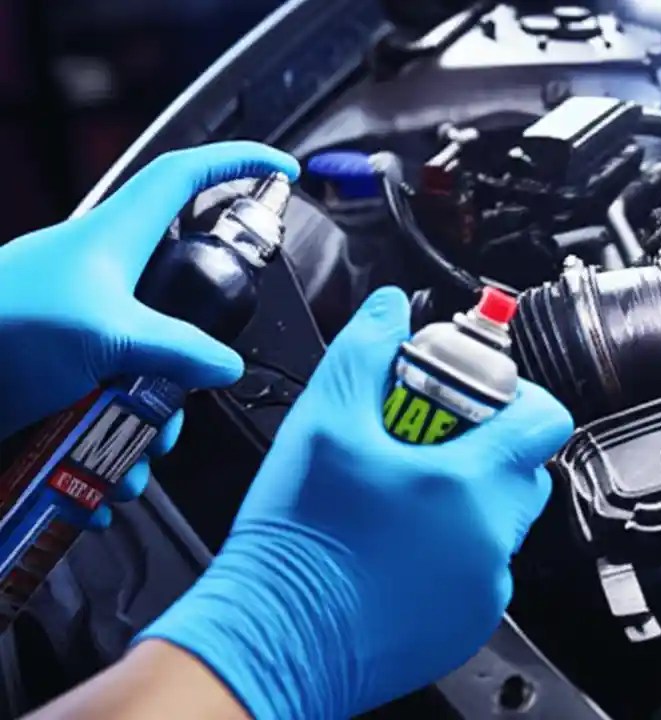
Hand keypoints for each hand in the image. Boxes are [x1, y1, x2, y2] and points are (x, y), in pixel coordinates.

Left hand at [0, 142, 299, 517]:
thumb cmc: (4, 326)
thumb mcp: (108, 335)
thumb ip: (180, 351)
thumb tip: (225, 367)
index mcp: (119, 238)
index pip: (187, 177)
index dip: (236, 163)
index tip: (281, 172)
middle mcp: (106, 279)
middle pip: (182, 309)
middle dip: (189, 372)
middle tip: (182, 401)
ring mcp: (81, 329)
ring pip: (147, 373)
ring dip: (147, 429)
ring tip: (133, 461)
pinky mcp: (57, 376)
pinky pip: (105, 412)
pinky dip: (111, 453)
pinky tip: (103, 486)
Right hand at [138, 287, 572, 718]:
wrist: (274, 638)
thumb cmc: (298, 541)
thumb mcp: (323, 423)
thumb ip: (366, 352)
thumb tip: (389, 309)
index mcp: (472, 482)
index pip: (546, 419)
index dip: (517, 397)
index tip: (476, 399)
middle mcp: (491, 537)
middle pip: (526, 469)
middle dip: (487, 448)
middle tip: (428, 443)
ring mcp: (484, 586)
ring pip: (502, 522)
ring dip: (469, 500)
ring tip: (404, 495)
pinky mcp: (468, 623)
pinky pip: (480, 570)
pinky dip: (453, 552)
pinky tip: (398, 545)